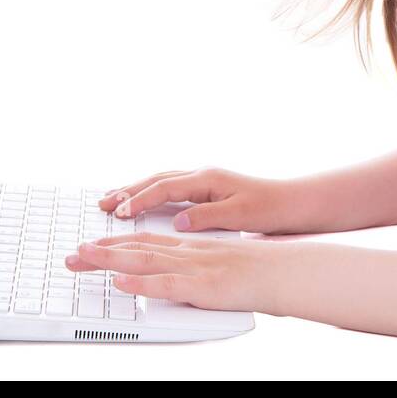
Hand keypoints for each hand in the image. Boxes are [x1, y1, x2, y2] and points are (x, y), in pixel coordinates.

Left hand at [64, 231, 270, 312]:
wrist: (286, 270)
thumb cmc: (260, 269)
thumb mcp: (222, 262)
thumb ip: (198, 267)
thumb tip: (177, 277)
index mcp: (192, 246)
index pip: (147, 239)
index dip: (117, 241)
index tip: (92, 246)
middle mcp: (188, 252)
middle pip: (137, 245)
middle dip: (101, 250)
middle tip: (71, 256)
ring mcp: (194, 267)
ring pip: (144, 258)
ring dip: (110, 258)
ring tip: (83, 259)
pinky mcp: (203, 286)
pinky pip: (167, 283)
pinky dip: (141, 282)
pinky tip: (121, 282)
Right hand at [98, 168, 300, 234]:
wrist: (294, 203)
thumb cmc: (270, 208)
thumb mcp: (239, 215)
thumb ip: (207, 217)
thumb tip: (178, 221)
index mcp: (207, 179)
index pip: (164, 188)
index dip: (139, 200)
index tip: (119, 213)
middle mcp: (203, 176)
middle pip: (156, 180)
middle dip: (128, 191)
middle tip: (102, 204)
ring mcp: (205, 181)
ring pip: (162, 182)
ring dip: (136, 190)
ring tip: (112, 200)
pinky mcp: (208, 191)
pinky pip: (171, 189)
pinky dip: (151, 194)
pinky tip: (143, 202)